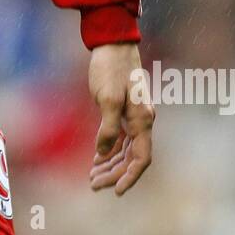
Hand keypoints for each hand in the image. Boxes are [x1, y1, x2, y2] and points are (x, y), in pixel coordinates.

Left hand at [87, 42, 153, 195]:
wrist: (113, 44)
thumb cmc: (111, 68)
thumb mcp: (107, 98)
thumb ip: (108, 128)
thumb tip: (103, 153)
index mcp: (142, 119)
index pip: (141, 158)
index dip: (130, 177)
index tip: (116, 191)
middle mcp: (143, 121)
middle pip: (132, 158)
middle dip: (115, 174)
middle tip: (93, 185)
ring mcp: (135, 116)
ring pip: (126, 150)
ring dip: (111, 165)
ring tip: (92, 177)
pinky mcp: (125, 111)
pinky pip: (121, 139)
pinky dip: (110, 151)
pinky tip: (97, 160)